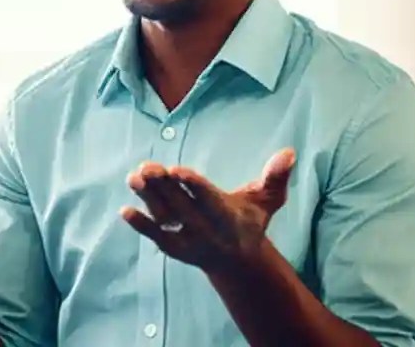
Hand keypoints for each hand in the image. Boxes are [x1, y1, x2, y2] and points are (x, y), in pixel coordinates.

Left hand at [121, 148, 295, 269]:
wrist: (238, 261)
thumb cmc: (250, 220)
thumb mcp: (266, 200)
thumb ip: (275, 177)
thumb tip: (289, 152)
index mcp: (228, 215)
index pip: (208, 199)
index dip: (193, 185)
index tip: (177, 170)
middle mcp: (206, 229)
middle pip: (182, 207)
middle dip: (164, 188)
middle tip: (147, 168)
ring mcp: (188, 240)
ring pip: (166, 219)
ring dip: (149, 200)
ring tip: (133, 178)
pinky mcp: (175, 247)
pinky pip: (157, 237)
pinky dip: (141, 225)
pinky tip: (124, 210)